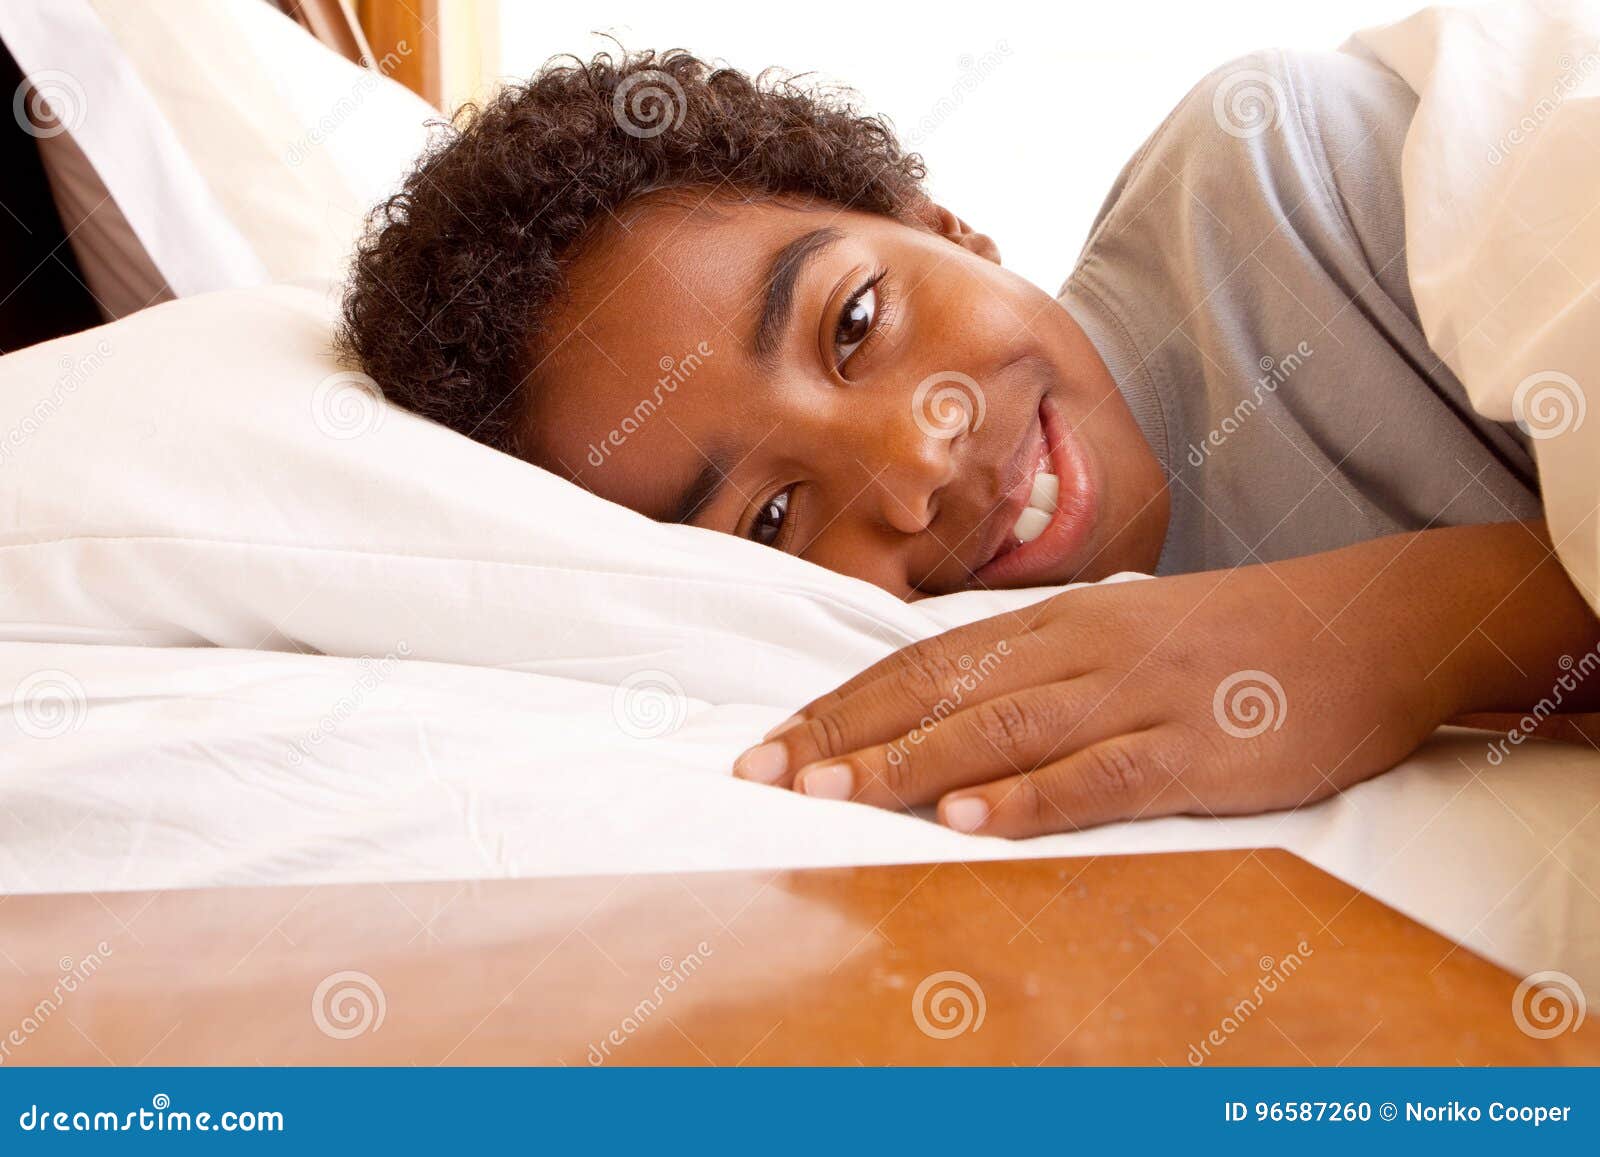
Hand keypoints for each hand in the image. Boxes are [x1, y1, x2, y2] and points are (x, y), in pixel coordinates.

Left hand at [732, 522, 1598, 836]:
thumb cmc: (1228, 640)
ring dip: (907, 763)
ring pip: (1000, 729)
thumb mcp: (1118, 633)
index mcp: (1056, 622)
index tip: (770, 744)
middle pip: (939, 692)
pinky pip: (1097, 775)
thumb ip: (1033, 665)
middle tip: (763, 774)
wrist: (1365, 627)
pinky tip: (967, 818)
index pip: (921, 662)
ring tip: (829, 792)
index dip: (840, 704)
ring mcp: (1135, 696)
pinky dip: (1028, 798)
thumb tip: (938, 705)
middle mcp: (1079, 650)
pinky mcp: (1194, 748)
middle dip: (843, 735)